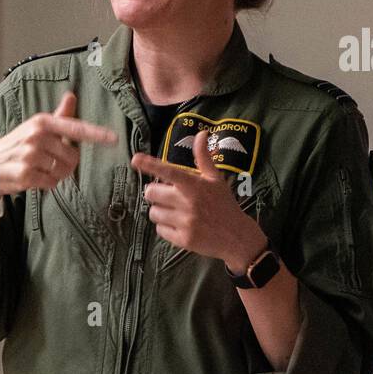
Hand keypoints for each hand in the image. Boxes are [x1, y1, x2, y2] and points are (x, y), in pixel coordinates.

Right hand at [0, 91, 116, 205]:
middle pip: (73, 157)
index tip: (114, 139)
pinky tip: (32, 180)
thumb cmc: (15, 148)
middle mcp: (35, 135)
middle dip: (66, 166)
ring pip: (62, 172)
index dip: (96, 134)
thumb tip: (72, 95)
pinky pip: (51, 184)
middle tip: (49, 165)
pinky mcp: (24, 174)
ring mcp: (29, 154)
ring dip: (54, 177)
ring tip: (38, 171)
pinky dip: (45, 185)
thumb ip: (58, 116)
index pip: (74, 128)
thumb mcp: (35, 129)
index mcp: (41, 122)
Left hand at [132, 128, 267, 270]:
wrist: (237, 236)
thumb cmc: (223, 204)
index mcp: (195, 185)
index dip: (150, 165)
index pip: (169, 172)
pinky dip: (165, 228)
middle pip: (151, 193)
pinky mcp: (183, 239)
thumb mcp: (216, 179)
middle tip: (168, 196)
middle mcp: (189, 202)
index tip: (135, 159)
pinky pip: (160, 230)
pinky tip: (179, 226)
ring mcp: (185, 222)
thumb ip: (203, 158)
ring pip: (153, 212)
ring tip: (175, 212)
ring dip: (160, 211)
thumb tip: (201, 134)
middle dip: (156, 194)